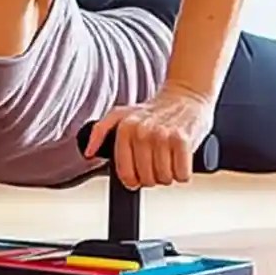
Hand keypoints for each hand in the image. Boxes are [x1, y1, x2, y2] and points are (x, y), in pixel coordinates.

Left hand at [82, 87, 214, 189]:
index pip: (125, 173)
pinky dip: (183, 173)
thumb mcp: (121, 114)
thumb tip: (89, 152)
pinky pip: (181, 174)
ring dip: (169, 175)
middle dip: (154, 177)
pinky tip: (181, 160)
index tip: (140, 174)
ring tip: (169, 159)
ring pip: (164, 178)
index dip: (134, 180)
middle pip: (147, 179)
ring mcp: (163, 135)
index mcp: (125, 128)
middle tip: (158, 163)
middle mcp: (142, 132)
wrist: (186, 94)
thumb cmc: (155, 110)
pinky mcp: (183, 140)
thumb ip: (100, 131)